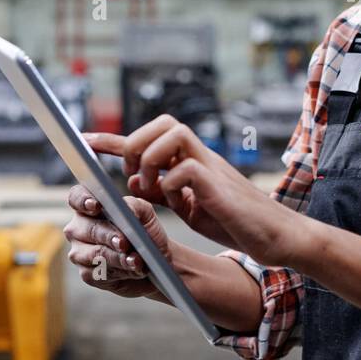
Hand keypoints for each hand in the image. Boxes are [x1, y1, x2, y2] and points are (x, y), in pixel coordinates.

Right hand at [63, 184, 168, 298]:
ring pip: (95, 254)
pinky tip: (134, 270)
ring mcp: (80, 252)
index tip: (97, 206)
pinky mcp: (87, 274)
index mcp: (89, 207)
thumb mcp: (145, 215)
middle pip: (88, 229)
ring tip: (136, 260)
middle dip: (108, 235)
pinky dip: (121, 272)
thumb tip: (126, 209)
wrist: (155, 263)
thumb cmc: (146, 233)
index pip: (76, 198)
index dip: (83, 200)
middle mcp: (79, 229)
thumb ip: (134, 206)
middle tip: (124, 242)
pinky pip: (100, 273)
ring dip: (118, 258)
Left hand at [82, 115, 303, 265]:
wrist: (277, 237)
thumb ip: (167, 193)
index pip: (150, 138)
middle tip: (131, 176)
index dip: (113, 140)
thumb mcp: (192, 208)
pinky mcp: (220, 187)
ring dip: (150, 158)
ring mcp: (212, 168)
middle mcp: (202, 158)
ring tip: (149, 188)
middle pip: (163, 122)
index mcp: (192, 162)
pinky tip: (174, 202)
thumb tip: (136, 185)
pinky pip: (186, 168)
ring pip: (173, 133)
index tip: (84, 142)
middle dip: (135, 144)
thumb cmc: (237, 222)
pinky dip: (170, 182)